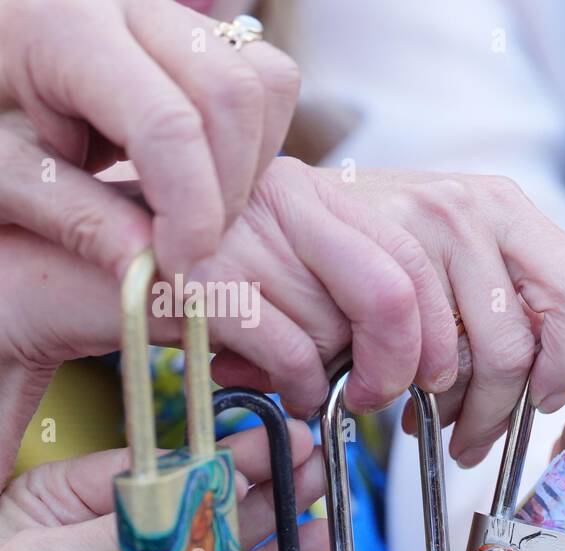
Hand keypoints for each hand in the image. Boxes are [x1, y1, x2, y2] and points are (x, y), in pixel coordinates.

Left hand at [0, 0, 299, 276]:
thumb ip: (71, 218)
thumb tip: (153, 269)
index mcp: (62, 26)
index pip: (166, 122)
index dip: (190, 208)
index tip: (179, 269)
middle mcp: (126, 2)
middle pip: (231, 93)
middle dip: (228, 189)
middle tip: (191, 247)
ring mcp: (166, 12)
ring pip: (262, 80)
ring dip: (249, 163)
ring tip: (197, 210)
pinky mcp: (191, 32)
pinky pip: (262, 78)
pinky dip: (253, 138)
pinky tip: (204, 173)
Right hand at [0, 158, 564, 434]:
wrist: (193, 213)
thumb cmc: (335, 254)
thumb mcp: (432, 250)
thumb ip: (493, 291)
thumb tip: (561, 369)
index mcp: (477, 200)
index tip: (543, 398)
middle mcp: (419, 202)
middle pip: (496, 345)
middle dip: (482, 413)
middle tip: (459, 433)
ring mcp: (328, 228)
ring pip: (410, 357)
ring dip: (396, 398)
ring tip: (372, 398)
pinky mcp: (240, 270)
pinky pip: (314, 366)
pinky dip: (315, 393)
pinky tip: (314, 389)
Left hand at [0, 420, 327, 550]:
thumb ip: (119, 533)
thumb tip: (187, 500)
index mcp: (71, 499)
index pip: (156, 465)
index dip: (211, 451)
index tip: (258, 436)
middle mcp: (116, 534)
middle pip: (198, 496)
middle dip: (255, 474)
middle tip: (305, 454)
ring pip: (221, 540)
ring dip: (272, 516)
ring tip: (315, 490)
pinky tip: (301, 548)